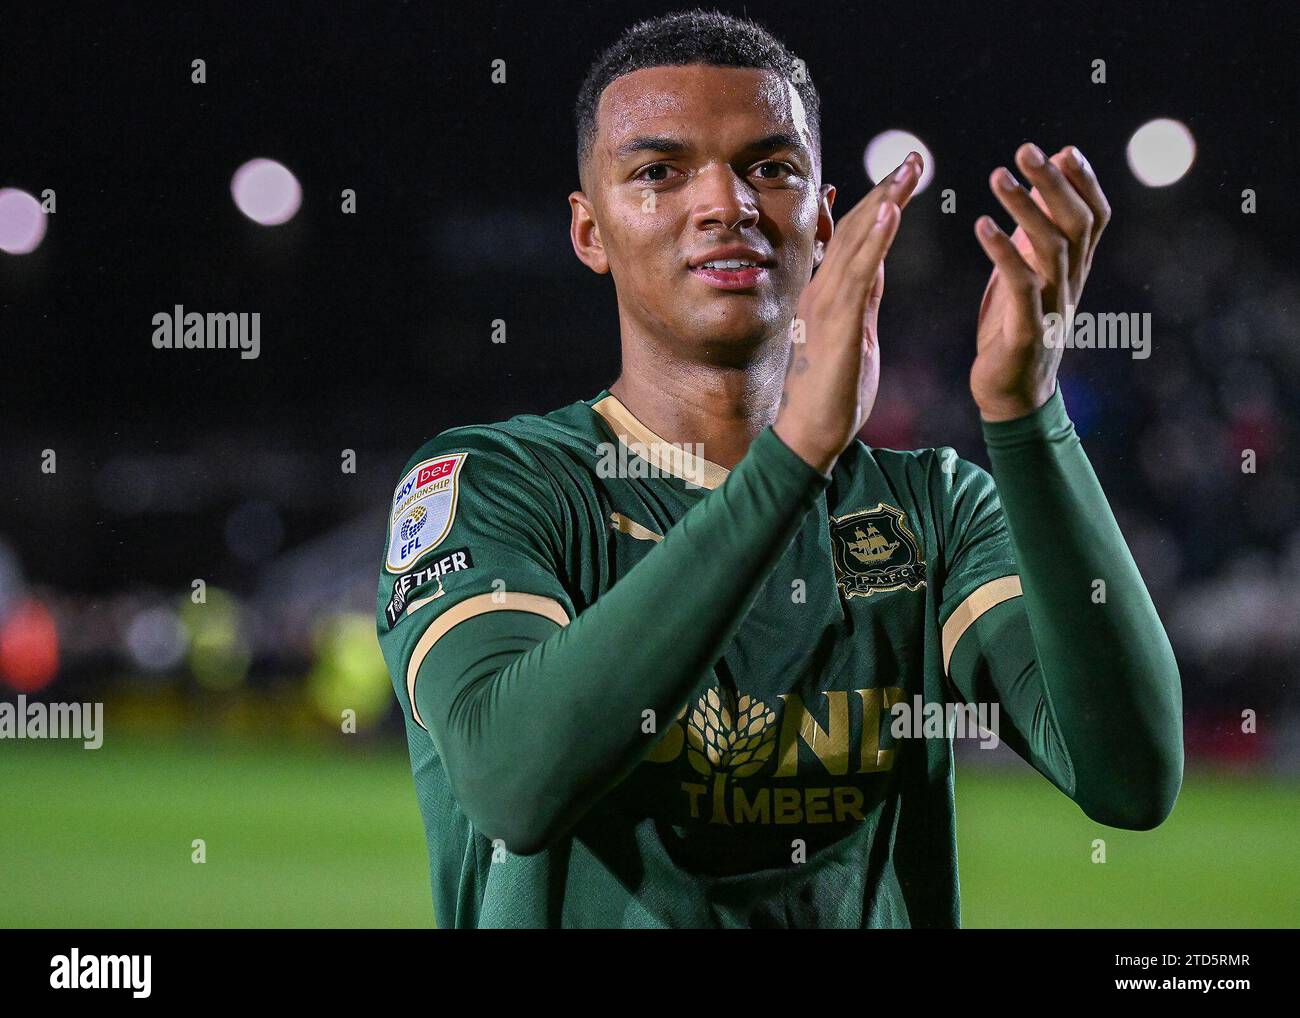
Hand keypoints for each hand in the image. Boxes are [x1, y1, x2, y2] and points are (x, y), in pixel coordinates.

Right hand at [773, 152, 922, 473]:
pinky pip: (858, 273)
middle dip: (886, 190)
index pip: (852, 236)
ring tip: (910, 170)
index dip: (878, 201)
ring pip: (855, 241)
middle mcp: (821, 290)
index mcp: (827, 293)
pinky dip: (874, 238)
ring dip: (884, 201)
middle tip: (914, 157)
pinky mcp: (837, 324)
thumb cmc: (831, 393)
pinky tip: (891, 210)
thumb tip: (875, 260)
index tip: (904, 173)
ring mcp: (825, 305)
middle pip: (854, 228)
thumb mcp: (854, 334)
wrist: (810, 435)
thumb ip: (862, 295)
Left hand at [971, 143, 1110, 421]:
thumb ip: (1037, 233)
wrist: (1012, 394)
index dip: (1085, 182)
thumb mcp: (1030, 273)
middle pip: (1076, 223)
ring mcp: (1052, 307)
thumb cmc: (1016, 328)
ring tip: (998, 176)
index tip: (1065, 149)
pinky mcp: (1027, 330)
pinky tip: (981, 225)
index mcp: (1074, 269)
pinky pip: (1021, 285)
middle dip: (1055, 183)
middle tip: (1026, 149)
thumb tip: (1041, 183)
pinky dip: (1002, 252)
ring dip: (1025, 208)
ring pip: (1052, 248)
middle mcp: (1071, 283)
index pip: (1094, 217)